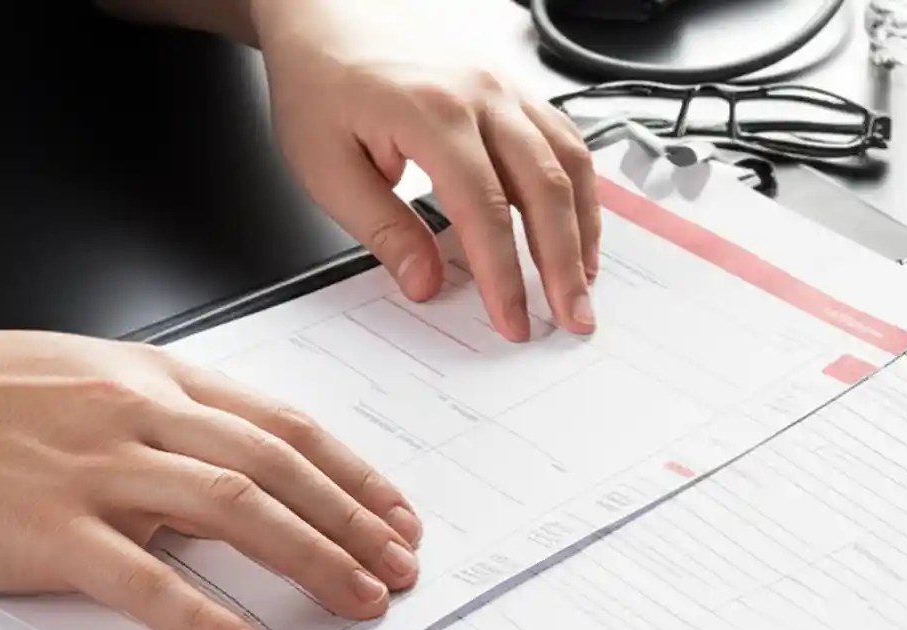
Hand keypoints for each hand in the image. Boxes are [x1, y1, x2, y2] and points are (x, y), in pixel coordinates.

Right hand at [0, 331, 422, 629]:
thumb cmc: (6, 398)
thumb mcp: (103, 380)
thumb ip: (183, 414)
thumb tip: (264, 460)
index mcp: (163, 379)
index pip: (287, 425)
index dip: (354, 473)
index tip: (397, 512)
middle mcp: (143, 416)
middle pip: (278, 467)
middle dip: (352, 520)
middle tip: (399, 563)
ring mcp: (98, 470)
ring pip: (234, 510)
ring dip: (311, 557)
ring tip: (360, 596)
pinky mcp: (51, 530)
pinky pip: (144, 580)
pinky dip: (204, 618)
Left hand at [252, 0, 601, 341]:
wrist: (327, 15)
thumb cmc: (322, 81)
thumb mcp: (324, 165)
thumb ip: (381, 229)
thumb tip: (425, 283)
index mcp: (432, 113)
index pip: (485, 210)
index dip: (505, 275)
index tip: (514, 321)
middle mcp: (482, 95)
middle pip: (547, 189)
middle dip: (565, 264)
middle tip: (573, 316)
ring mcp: (506, 88)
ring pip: (570, 163)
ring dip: (584, 229)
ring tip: (584, 280)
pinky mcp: (514, 90)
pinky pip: (566, 140)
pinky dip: (580, 191)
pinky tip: (577, 226)